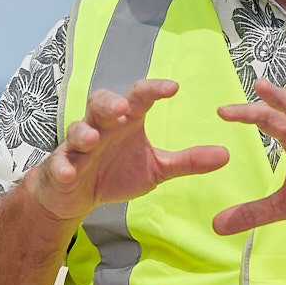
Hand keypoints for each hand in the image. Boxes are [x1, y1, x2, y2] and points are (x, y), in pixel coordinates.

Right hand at [27, 80, 229, 222]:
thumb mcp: (156, 168)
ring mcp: (77, 146)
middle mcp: (100, 127)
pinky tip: (69, 172)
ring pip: (76, 129)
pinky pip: (59, 163)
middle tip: (123, 108)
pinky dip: (63, 166)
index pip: (139, 97)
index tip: (173, 88)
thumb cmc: (115, 173)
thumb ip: (187, 161)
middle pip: (101, 103)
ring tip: (91, 139)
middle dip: (110, 103)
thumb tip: (226, 154)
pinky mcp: (60, 167)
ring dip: (82, 132)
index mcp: (126, 122)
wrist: (76, 195)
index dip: (153, 90)